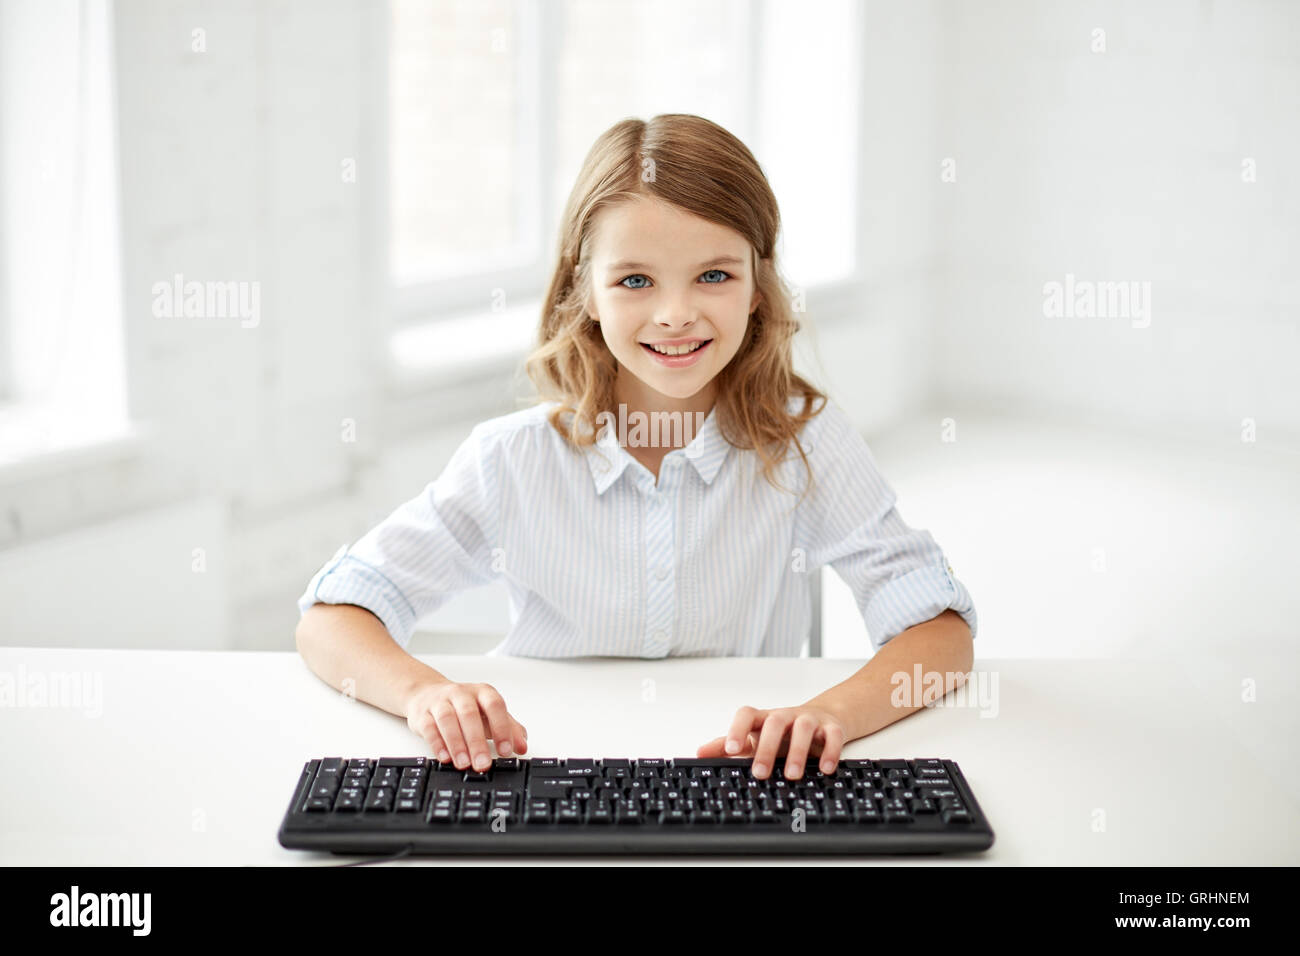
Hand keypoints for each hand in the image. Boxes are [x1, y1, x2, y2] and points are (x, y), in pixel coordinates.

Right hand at [404, 680, 527, 770]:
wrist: (427, 693)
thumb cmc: (464, 707)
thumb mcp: (489, 714)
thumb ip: (509, 728)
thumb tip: (523, 747)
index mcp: (482, 692)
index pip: (495, 706)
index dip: (501, 728)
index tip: (506, 750)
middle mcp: (461, 694)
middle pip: (469, 715)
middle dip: (477, 742)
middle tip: (483, 764)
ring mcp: (440, 702)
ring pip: (448, 720)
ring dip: (456, 744)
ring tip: (464, 764)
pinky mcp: (423, 714)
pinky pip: (429, 727)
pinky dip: (437, 743)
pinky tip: (445, 758)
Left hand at [697, 704, 845, 779]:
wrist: (823, 718)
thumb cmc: (782, 732)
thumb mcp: (755, 738)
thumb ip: (727, 746)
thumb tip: (698, 753)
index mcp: (763, 719)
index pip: (747, 714)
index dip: (738, 729)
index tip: (731, 750)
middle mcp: (785, 716)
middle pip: (774, 722)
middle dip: (766, 747)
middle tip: (759, 772)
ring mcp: (809, 720)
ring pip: (803, 727)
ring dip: (797, 751)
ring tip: (791, 775)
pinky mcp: (831, 728)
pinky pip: (832, 735)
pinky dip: (830, 751)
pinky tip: (825, 768)